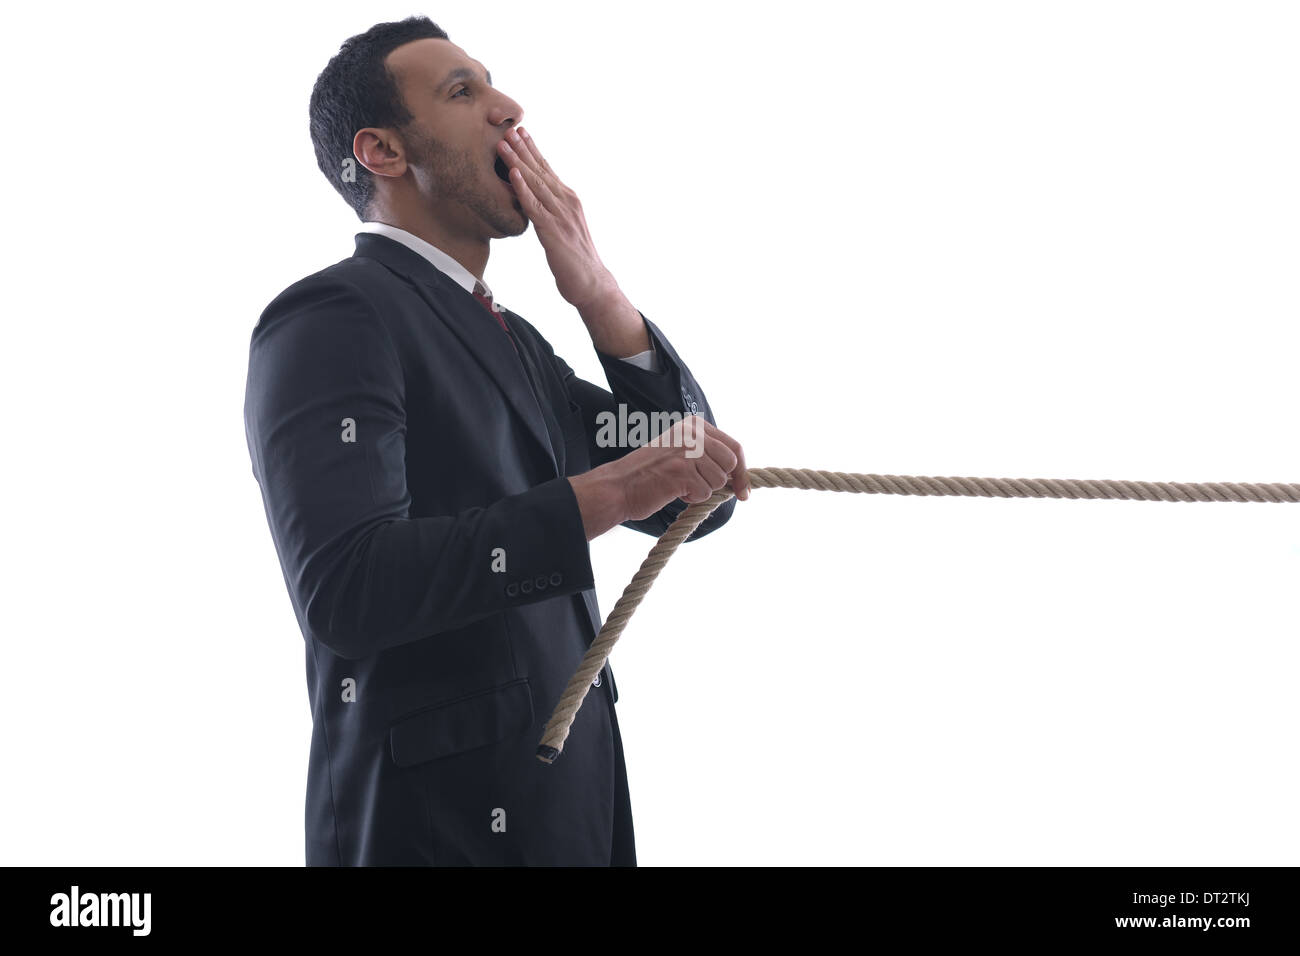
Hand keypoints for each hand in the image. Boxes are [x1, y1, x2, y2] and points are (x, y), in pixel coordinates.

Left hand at [497, 126, 616, 310]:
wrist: (592, 284)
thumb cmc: (575, 260)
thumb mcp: (564, 229)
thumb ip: (551, 213)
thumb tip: (536, 203)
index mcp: (569, 200)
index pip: (548, 170)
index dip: (533, 150)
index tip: (521, 132)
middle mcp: (567, 202)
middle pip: (541, 171)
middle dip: (524, 148)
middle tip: (508, 128)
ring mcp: (561, 216)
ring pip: (536, 184)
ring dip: (518, 162)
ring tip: (504, 144)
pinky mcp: (554, 231)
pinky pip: (535, 206)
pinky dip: (523, 189)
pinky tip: (513, 175)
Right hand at [612, 415, 750, 520]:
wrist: (619, 486)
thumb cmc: (650, 473)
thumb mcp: (680, 451)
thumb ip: (708, 455)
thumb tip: (739, 477)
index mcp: (694, 425)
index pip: (734, 447)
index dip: (742, 472)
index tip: (743, 490)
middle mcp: (693, 434)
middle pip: (731, 464)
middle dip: (721, 482)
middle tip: (699, 487)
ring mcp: (688, 451)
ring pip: (719, 481)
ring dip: (702, 490)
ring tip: (678, 484)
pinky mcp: (683, 471)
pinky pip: (705, 493)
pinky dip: (691, 498)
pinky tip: (673, 490)